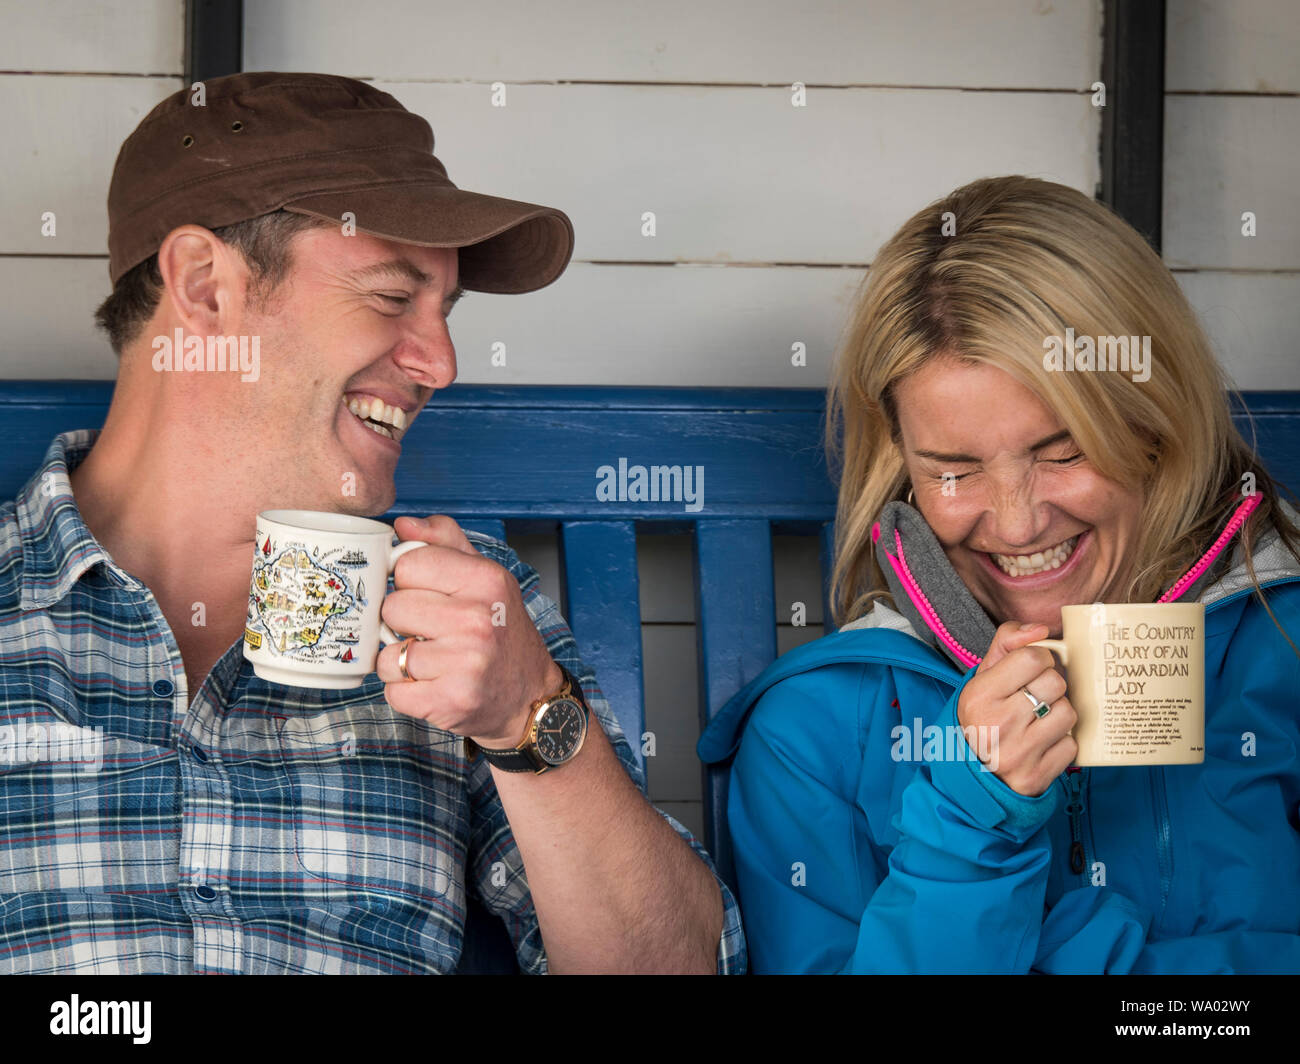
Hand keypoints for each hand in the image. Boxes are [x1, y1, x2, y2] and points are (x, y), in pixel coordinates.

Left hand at [376, 515, 563, 746]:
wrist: (529, 696)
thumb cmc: (501, 632)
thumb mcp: (485, 578)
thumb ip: (445, 543)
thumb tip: (403, 525)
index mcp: (486, 580)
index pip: (408, 564)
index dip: (410, 581)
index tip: (428, 595)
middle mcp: (477, 619)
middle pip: (392, 607)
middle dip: (403, 622)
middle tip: (432, 632)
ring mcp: (464, 663)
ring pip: (387, 655)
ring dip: (401, 661)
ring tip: (432, 661)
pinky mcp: (450, 701)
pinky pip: (393, 692)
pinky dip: (406, 692)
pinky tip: (433, 685)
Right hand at [957, 621, 1077, 795]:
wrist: (975, 772)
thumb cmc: (986, 714)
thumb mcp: (984, 676)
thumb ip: (1007, 642)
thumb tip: (1041, 629)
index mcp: (979, 695)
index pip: (1033, 657)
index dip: (1039, 659)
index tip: (1030, 671)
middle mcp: (997, 724)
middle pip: (1055, 683)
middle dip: (1050, 686)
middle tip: (1036, 696)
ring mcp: (1017, 753)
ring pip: (1068, 712)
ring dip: (1059, 713)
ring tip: (1041, 719)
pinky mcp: (1036, 777)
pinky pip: (1071, 745)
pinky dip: (1062, 742)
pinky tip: (1044, 742)